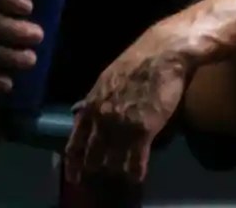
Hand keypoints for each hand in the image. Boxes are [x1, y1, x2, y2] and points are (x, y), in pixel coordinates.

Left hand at [63, 30, 190, 183]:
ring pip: (114, 163)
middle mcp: (102, 119)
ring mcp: (121, 126)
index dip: (74, 163)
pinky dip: (136, 173)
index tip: (75, 176)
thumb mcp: (106, 80)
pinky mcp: (143, 131)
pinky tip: (138, 177)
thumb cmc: (136, 62)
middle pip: (93, 157)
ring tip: (122, 178)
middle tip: (101, 180)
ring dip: (117, 173)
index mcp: (90, 106)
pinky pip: (136, 162)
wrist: (161, 54)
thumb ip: (97, 102)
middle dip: (96, 171)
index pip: (75, 143)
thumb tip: (87, 116)